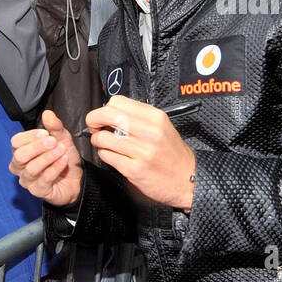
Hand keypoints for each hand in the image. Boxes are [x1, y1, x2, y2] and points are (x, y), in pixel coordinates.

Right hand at [10, 109, 83, 206]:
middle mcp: (20, 166)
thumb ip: (54, 127)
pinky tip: (64, 161)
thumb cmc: (63, 157)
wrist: (77, 178)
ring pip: (31, 168)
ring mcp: (27, 180)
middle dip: (37, 147)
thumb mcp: (61, 139)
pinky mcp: (38, 191)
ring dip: (48, 158)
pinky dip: (55, 168)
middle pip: (20, 156)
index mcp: (21, 151)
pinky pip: (44, 179)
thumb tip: (47, 113)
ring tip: (62, 151)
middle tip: (53, 142)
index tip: (46, 133)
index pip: (16, 142)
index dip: (30, 137)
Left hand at [83, 95, 195, 210]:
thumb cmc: (172, 153)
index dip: (105, 108)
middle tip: (94, 126)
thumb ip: (139, 117)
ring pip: (102, 138)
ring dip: (98, 140)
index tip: (104, 116)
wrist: (188, 179)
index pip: (118, 102)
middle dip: (93, 120)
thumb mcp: (162, 127)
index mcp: (155, 118)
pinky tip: (112, 155)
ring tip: (104, 143)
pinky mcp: (134, 169)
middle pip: (107, 115)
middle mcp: (149, 132)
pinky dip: (104, 154)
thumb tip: (110, 111)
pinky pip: (106, 156)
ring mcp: (142, 152)